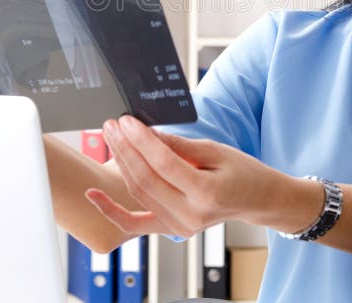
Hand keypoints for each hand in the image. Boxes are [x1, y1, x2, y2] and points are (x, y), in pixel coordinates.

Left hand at [84, 116, 285, 238]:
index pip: (163, 163)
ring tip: (110, 139)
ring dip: (121, 164)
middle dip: (125, 148)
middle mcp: (191, 215)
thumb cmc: (243, 172)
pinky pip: (136, 223)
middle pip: (146, 179)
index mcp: (206, 193)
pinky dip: (112, 211)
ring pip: (139, 194)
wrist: (258, 200)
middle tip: (112, 125)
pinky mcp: (172, 230)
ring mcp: (180, 227)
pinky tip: (93, 196)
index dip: (141, 140)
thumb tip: (147, 132)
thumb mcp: (216, 150)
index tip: (126, 121)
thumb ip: (180, 145)